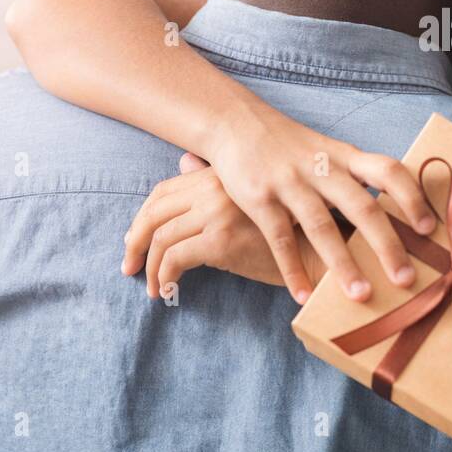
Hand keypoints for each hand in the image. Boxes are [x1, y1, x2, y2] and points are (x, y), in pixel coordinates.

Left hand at [121, 157, 326, 299]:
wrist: (320, 249)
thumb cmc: (287, 228)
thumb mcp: (248, 197)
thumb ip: (214, 180)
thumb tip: (184, 161)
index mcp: (221, 175)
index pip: (165, 190)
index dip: (144, 217)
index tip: (136, 241)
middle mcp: (217, 187)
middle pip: (156, 211)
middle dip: (137, 241)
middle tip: (132, 266)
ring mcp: (219, 211)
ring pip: (163, 238)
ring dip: (152, 267)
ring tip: (153, 287)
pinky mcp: (222, 239)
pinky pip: (176, 258)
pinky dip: (167, 276)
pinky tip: (170, 290)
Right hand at [204, 105, 435, 304]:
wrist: (234, 122)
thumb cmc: (290, 145)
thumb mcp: (328, 151)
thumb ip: (356, 177)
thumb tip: (396, 215)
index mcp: (345, 156)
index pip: (388, 170)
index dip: (412, 197)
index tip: (428, 227)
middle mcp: (322, 168)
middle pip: (362, 206)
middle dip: (386, 244)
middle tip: (406, 279)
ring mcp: (290, 182)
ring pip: (322, 227)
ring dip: (343, 264)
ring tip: (361, 296)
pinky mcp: (259, 198)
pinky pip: (279, 238)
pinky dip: (292, 269)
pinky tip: (304, 296)